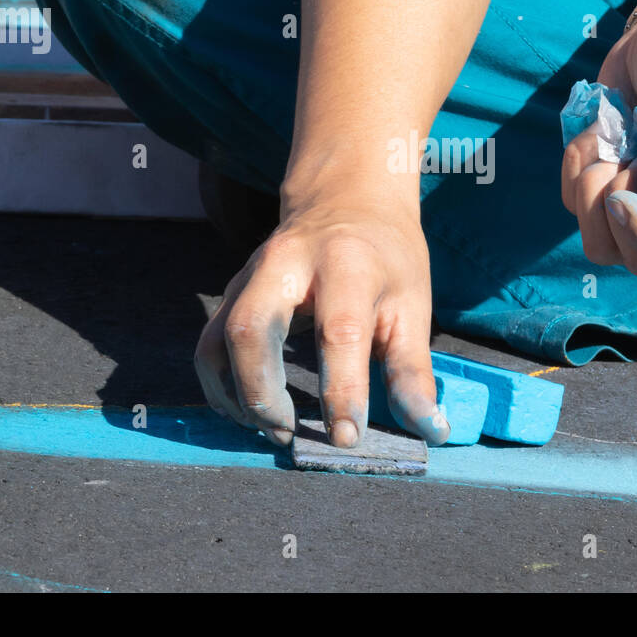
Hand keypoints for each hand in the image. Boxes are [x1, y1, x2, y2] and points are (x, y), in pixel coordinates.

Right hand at [194, 193, 448, 447]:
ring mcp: (249, 275)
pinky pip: (208, 344)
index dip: (341, 391)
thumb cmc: (386, 257)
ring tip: (271, 429)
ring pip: (217, 339)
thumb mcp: (413, 304)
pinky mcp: (231, 291)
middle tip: (290, 434)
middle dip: (262, 394)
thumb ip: (413, 370)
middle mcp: (286, 265)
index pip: (338, 332)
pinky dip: (220, 387)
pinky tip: (249, 412)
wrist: (346, 197)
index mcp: (346, 264)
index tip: (347, 438)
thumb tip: (429, 430)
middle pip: (252, 329)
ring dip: (235, 397)